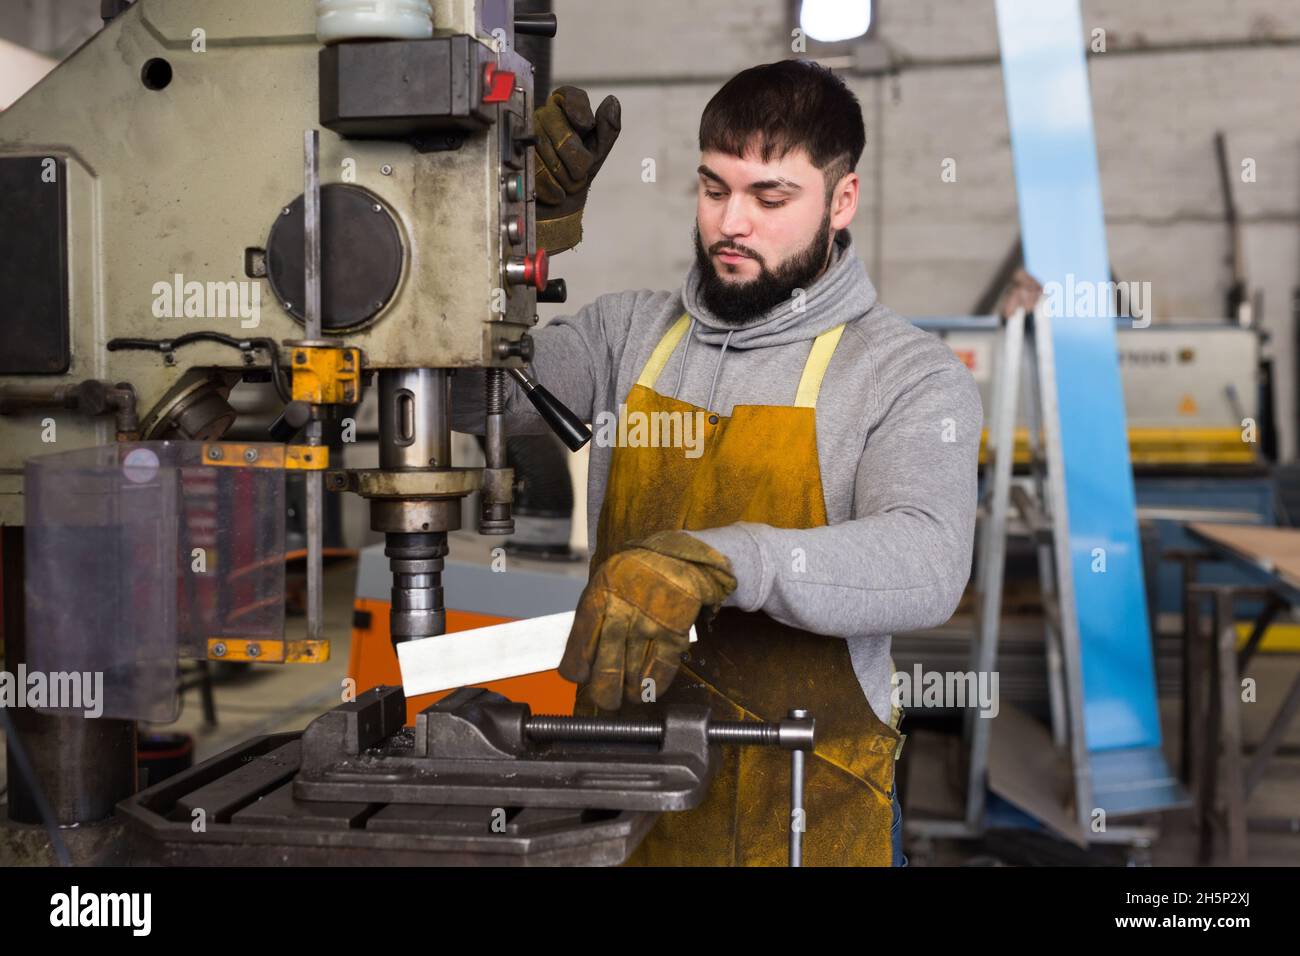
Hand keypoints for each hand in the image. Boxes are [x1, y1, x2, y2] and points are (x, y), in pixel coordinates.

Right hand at [532, 86, 620, 254]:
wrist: (556, 210)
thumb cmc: (575, 176)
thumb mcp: (596, 153)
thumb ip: (607, 129)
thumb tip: (612, 102)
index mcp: (563, 113)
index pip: (570, 95)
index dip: (578, 107)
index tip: (586, 125)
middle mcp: (541, 120)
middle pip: (562, 128)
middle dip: (577, 157)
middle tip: (580, 173)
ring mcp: (525, 139)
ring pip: (548, 150)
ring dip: (565, 175)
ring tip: (568, 184)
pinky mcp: (514, 161)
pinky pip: (536, 170)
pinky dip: (551, 187)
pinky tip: (555, 193)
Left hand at [558, 530, 735, 709]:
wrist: (676, 555)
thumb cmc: (634, 572)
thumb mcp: (604, 583)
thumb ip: (592, 617)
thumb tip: (581, 658)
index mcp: (597, 600)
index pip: (579, 651)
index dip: (577, 672)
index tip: (581, 677)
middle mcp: (621, 615)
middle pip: (606, 670)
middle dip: (604, 694)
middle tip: (606, 699)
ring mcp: (649, 624)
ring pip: (633, 675)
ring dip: (630, 691)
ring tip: (629, 693)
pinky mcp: (674, 631)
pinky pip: (661, 669)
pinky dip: (654, 685)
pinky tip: (649, 689)